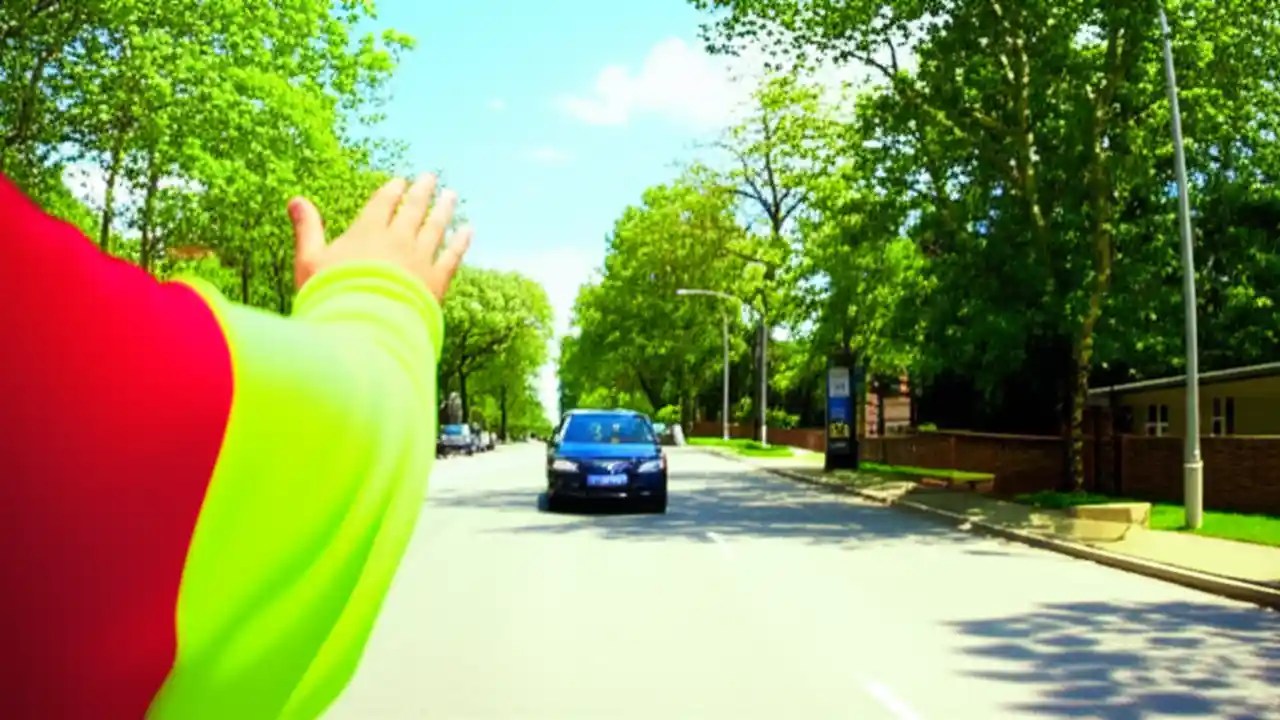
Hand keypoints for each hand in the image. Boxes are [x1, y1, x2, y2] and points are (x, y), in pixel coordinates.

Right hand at [288, 174, 471, 301]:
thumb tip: (295, 200)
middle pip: (414, 209)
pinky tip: (467, 230)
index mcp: (367, 232)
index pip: (383, 204)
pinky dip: (461, 241)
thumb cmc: (331, 296)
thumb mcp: (309, 262)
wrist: (365, 328)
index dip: (392, 191)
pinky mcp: (437, 281)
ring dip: (444, 210)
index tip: (401, 181)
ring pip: (436, 227)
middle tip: (431, 178)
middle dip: (422, 192)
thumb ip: (307, 229)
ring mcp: (421, 259)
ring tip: (451, 196)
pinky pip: (453, 255)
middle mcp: (398, 239)